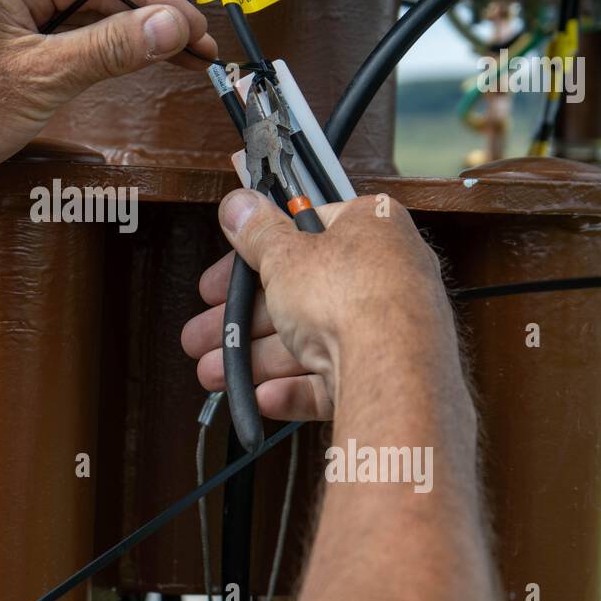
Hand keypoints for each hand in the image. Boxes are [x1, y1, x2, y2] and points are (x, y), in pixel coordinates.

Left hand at [0, 0, 215, 203]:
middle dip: (144, 26)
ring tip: (172, 60)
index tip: (196, 26)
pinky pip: (51, 46)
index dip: (156, 5)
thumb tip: (166, 24)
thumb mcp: (41, 77)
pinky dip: (88, 60)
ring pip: (73, 26)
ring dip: (120, 45)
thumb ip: (109, 48)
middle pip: (90, 0)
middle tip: (196, 48)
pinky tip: (120, 71)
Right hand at [180, 190, 456, 421]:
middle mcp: (387, 274)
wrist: (394, 369)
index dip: (254, 258)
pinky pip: (332, 380)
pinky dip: (294, 389)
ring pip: (311, 342)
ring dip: (257, 359)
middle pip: (300, 295)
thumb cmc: (354, 297)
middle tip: (206, 333)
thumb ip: (258, 232)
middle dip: (244, 321)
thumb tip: (240, 205)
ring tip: (216, 373)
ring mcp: (388, 328)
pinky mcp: (386, 373)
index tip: (223, 279)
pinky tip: (263, 395)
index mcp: (370, 228)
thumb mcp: (285, 255)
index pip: (302, 235)